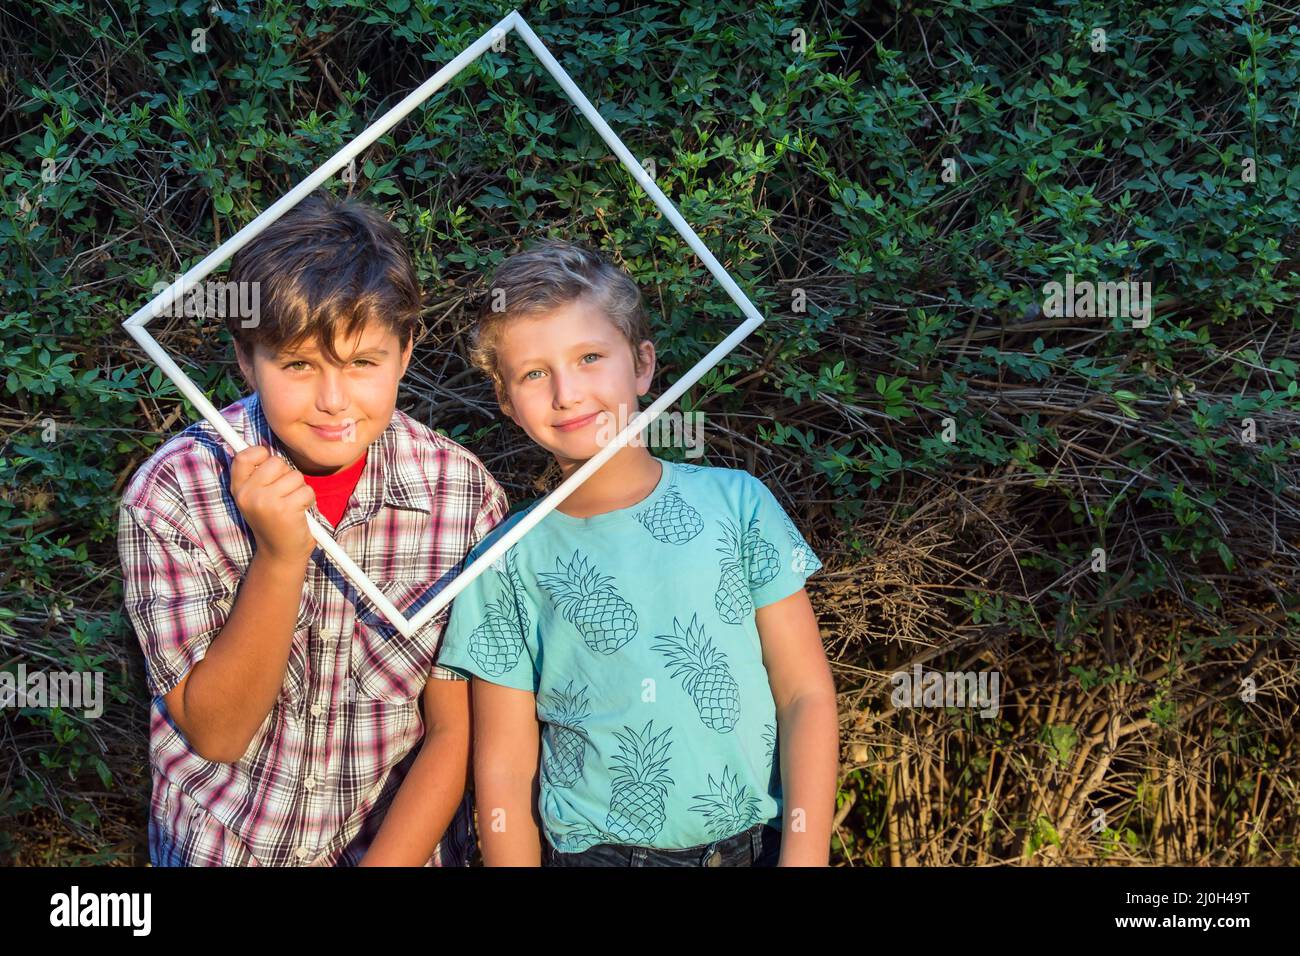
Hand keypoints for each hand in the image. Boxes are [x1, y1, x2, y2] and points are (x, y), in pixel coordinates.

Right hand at [229, 445, 316, 565]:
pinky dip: (309, 501)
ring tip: (291, 507)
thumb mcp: (256, 498)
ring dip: (299, 490)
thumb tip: (263, 448)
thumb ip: (257, 475)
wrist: (279, 554)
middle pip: (276, 462)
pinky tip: (299, 514)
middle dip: (287, 475)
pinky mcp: (285, 509)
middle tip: (283, 496)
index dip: (260, 453)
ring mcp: (265, 501)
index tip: (267, 462)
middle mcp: (248, 494)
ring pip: (295, 476)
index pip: (243, 456)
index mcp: (238, 489)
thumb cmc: (273, 522)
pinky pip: (307, 490)